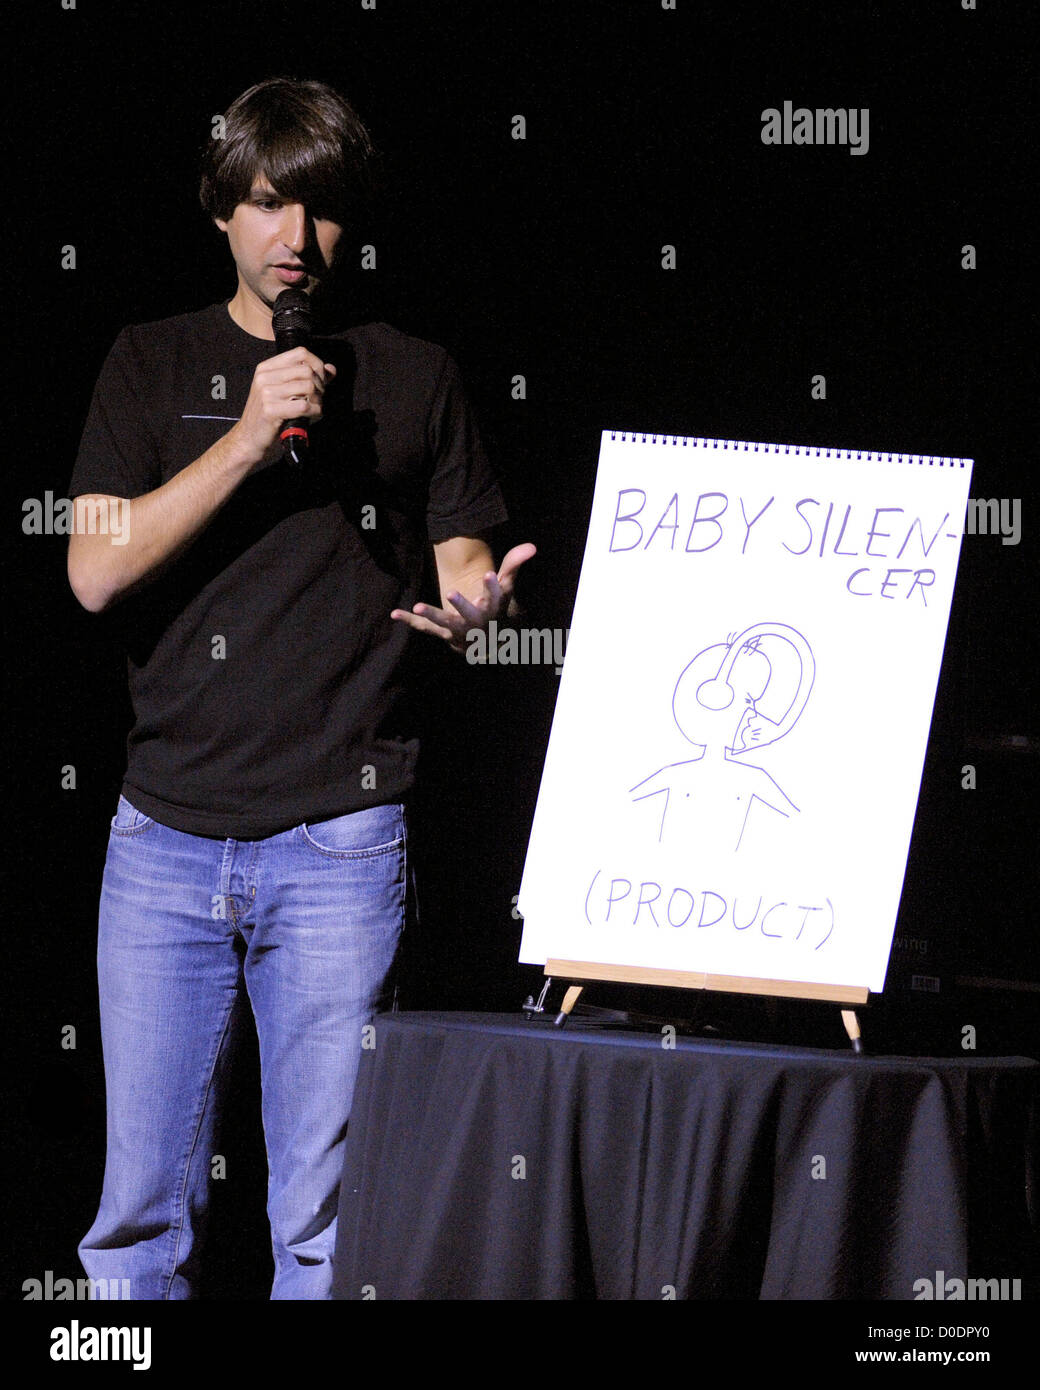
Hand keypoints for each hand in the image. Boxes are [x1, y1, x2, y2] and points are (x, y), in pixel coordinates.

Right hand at [229, 347, 336, 468]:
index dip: (317, 365)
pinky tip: (310, 418)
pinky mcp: (270, 410)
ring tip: (314, 410)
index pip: (300, 353)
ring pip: (308, 387)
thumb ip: (308, 378)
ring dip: (318, 401)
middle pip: (307, 370)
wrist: (249, 439)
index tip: (320, 381)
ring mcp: (266, 393)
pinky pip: (304, 406)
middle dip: (320, 386)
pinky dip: (314, 413)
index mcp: (267, 368)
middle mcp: (265, 377)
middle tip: (318, 399)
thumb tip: (330, 368)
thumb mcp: (285, 392)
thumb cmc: (270, 416)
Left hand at [391, 542, 536, 651]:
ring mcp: (459, 630)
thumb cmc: (497, 609)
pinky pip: (426, 629)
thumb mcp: (506, 588)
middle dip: (461, 605)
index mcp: (493, 609)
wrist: (488, 643)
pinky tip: (395, 613)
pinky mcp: (444, 634)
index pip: (495, 597)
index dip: (492, 586)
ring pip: (445, 623)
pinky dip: (411, 622)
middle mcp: (477, 622)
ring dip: (432, 615)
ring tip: (418, 606)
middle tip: (451, 592)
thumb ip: (513, 565)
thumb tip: (531, 546)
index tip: (488, 573)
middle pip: (470, 614)